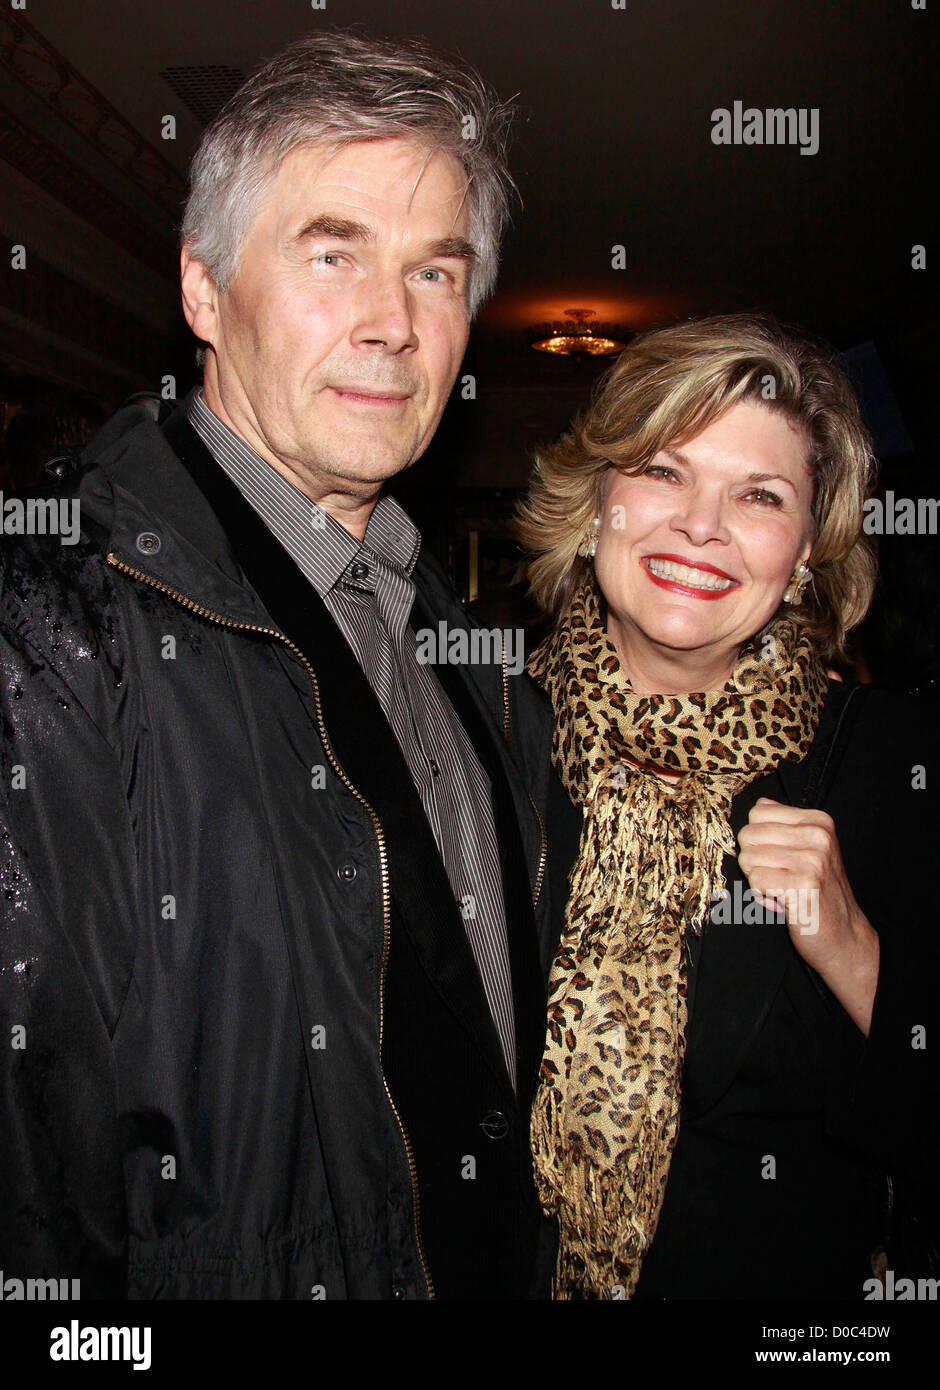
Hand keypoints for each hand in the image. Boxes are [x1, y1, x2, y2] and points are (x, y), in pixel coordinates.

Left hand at [737, 798, 878, 1033]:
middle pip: (748, 835)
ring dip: (758, 880)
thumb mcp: (809, 851)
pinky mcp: (803, 886)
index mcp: (818, 822)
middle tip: (779, 878)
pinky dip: (762, 896)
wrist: (845, 937)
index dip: (759, 840)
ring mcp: (812, 860)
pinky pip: (755, 881)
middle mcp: (818, 836)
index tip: (779, 858)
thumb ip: (784, 825)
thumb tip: (761, 803)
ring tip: (783, 890)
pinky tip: (783, 903)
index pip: (757, 814)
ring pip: (748, 858)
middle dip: (754, 861)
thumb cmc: (820, 894)